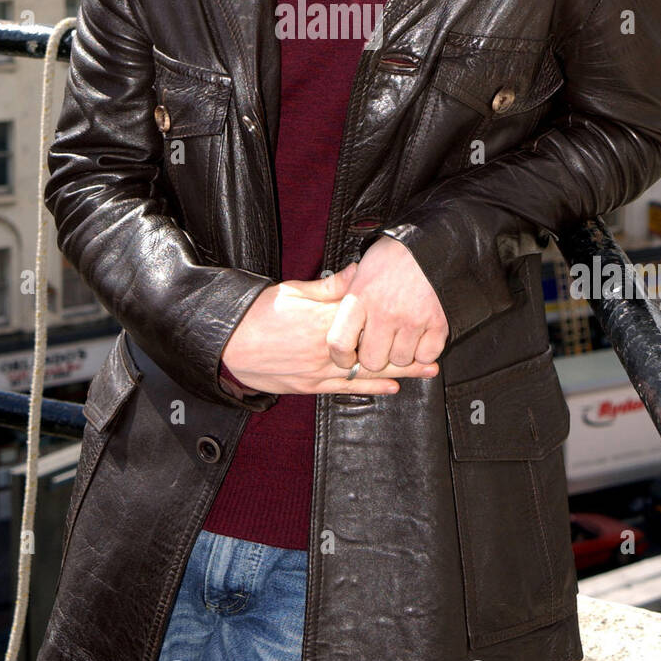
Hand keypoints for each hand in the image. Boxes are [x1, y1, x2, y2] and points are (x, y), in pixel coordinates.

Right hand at [221, 261, 439, 395]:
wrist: (226, 344)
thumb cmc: (257, 313)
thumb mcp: (293, 290)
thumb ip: (328, 286)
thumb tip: (357, 271)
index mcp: (323, 322)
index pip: (366, 322)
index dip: (392, 324)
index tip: (416, 321)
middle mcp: (326, 349)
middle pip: (374, 353)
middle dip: (406, 356)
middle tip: (434, 358)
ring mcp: (318, 370)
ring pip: (365, 374)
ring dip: (397, 375)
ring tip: (423, 374)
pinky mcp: (308, 385)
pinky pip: (344, 389)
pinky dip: (369, 389)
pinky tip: (390, 389)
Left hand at [325, 235, 448, 371]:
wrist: (430, 242)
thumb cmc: (393, 255)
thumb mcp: (359, 271)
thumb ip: (342, 295)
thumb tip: (332, 318)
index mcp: (360, 298)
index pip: (339, 343)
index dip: (341, 357)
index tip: (347, 358)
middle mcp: (384, 312)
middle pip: (372, 361)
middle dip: (375, 356)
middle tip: (379, 342)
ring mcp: (412, 319)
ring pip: (400, 360)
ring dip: (401, 352)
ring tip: (401, 334)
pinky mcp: (438, 323)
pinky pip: (426, 355)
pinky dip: (424, 350)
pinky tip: (420, 335)